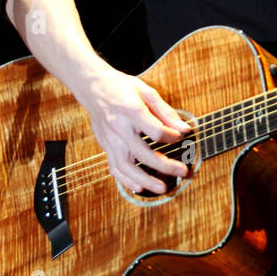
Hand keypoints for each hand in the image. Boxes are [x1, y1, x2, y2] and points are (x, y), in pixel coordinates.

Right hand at [74, 66, 192, 194]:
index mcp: (131, 110)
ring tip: (162, 188)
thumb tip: (184, 130)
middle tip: (182, 172)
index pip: (156, 130)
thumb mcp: (146, 91)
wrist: (92, 86)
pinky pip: (114, 167)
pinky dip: (126, 180)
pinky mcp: (104, 145)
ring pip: (125, 166)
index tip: (181, 137)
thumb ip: (166, 112)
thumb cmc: (122, 87)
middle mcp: (118, 127)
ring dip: (145, 180)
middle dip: (164, 166)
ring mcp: (109, 138)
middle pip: (142, 153)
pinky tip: (139, 187)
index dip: (172, 137)